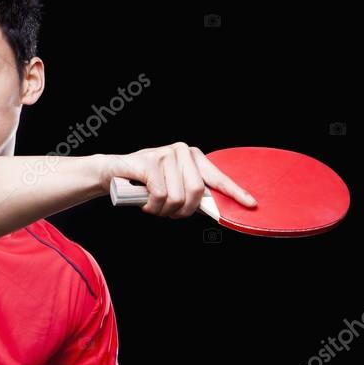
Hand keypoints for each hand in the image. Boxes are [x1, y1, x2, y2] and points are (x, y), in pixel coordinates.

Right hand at [107, 142, 256, 217]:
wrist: (113, 173)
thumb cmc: (145, 182)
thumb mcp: (172, 185)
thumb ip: (191, 192)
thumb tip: (212, 209)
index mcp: (193, 156)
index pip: (218, 177)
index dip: (235, 192)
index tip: (251, 204)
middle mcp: (183, 151)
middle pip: (197, 192)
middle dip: (183, 211)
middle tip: (169, 213)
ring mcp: (166, 154)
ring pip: (177, 197)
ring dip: (163, 210)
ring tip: (152, 206)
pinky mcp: (150, 161)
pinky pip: (160, 195)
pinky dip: (152, 206)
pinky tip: (144, 203)